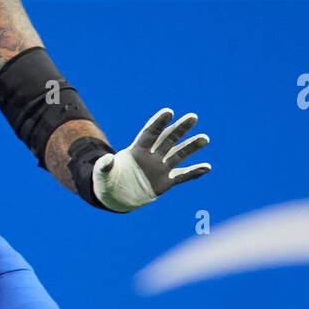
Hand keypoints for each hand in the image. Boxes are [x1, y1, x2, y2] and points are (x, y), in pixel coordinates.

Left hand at [92, 108, 210, 212]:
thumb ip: (104, 166)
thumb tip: (107, 158)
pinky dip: (194, 172)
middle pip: (168, 140)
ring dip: (191, 147)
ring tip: (205, 138)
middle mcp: (151, 156)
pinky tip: (207, 167)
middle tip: (193, 117)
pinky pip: (182, 177)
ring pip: (178, 155)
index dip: (159, 123)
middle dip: (180, 129)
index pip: (150, 133)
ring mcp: (160, 168)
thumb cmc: (107, 181)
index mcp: (137, 150)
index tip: (169, 111)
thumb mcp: (102, 174)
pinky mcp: (165, 182)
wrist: (115, 196)